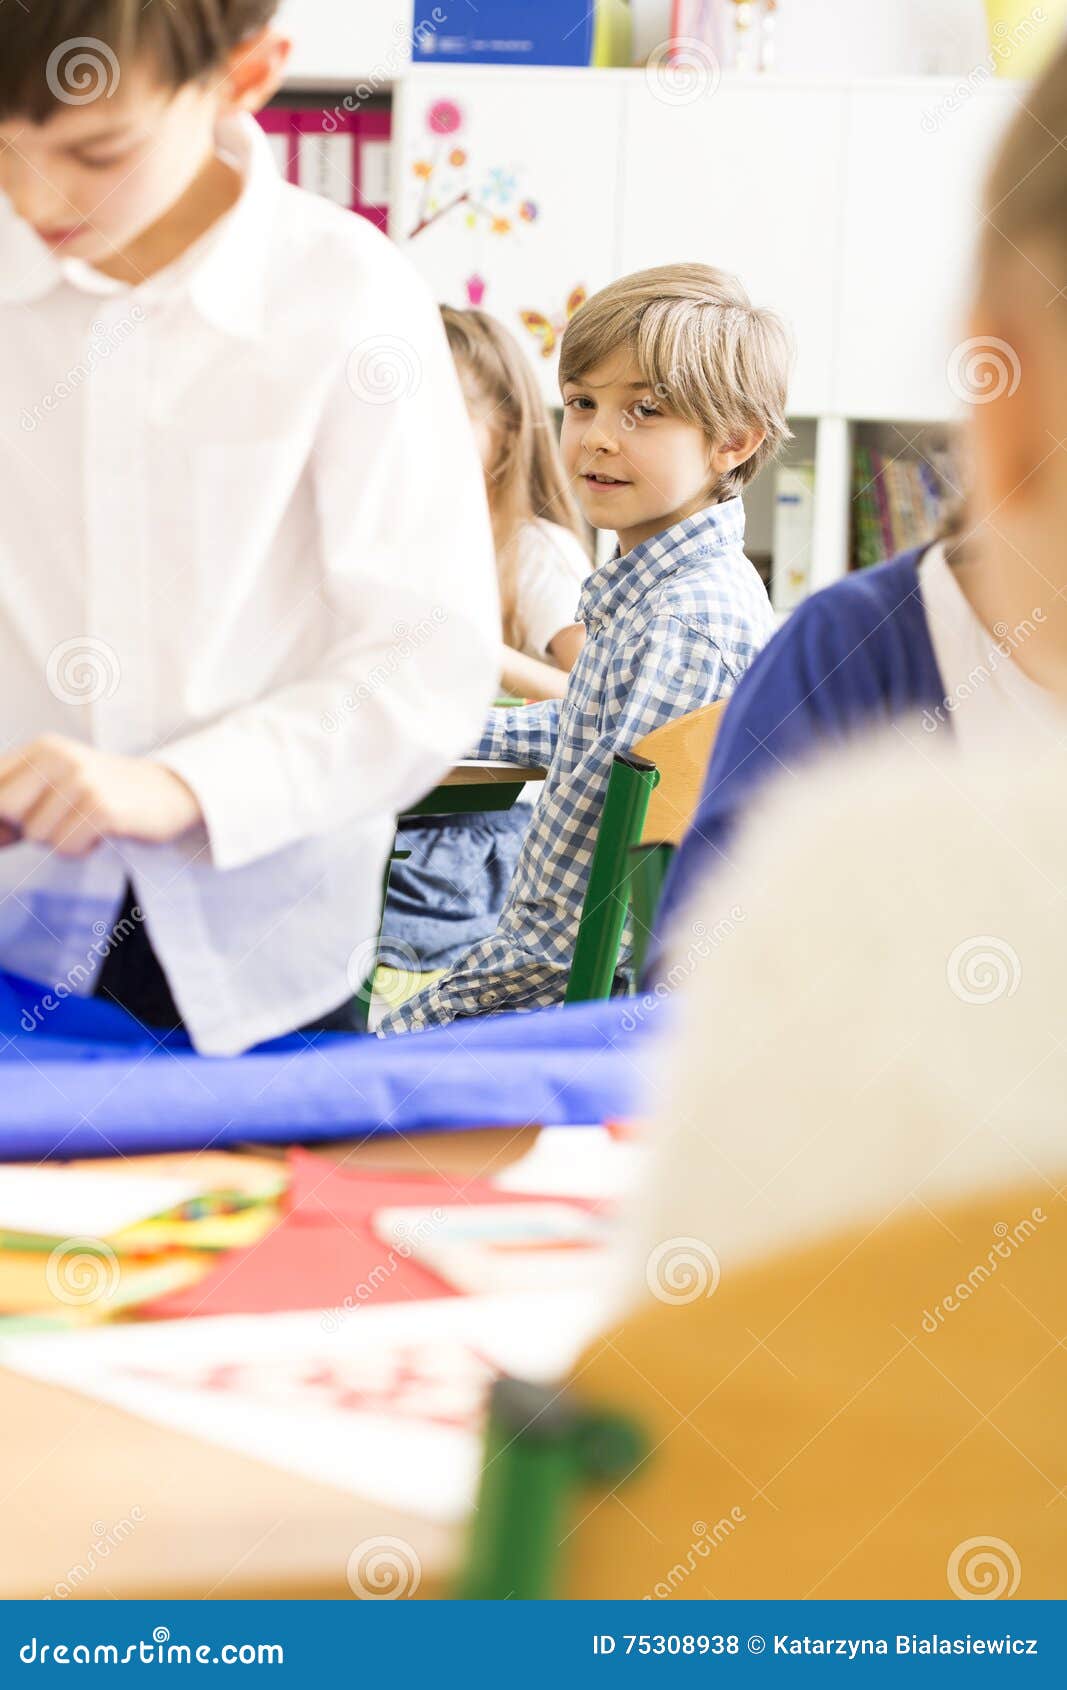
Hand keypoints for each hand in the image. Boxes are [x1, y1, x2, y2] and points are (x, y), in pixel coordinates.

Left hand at [0, 735, 202, 857]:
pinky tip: (99, 834)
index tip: (15, 827)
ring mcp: (81, 780)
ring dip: (59, 841)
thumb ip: (16, 807)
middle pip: (5, 809)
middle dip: (26, 827)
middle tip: (58, 822)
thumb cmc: (105, 794)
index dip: (0, 816)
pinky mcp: (102, 808)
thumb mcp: (56, 788)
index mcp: (41, 749)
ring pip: (37, 834)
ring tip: (85, 824)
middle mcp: (58, 757)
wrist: (169, 792)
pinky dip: (80, 849)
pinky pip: (65, 846)